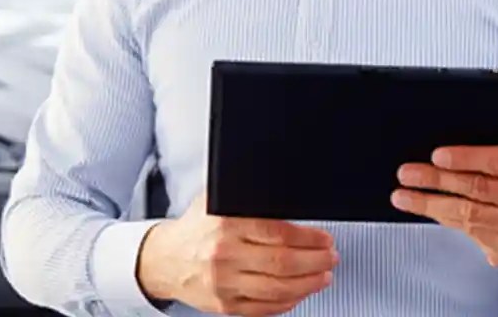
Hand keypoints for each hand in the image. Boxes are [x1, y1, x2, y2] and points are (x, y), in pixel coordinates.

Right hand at [136, 192, 337, 315]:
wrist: (166, 259)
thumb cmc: (197, 228)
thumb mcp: (217, 202)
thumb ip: (248, 198)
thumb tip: (288, 192)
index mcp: (225, 224)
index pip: (278, 233)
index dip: (309, 238)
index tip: (325, 239)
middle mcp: (224, 255)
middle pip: (283, 263)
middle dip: (316, 261)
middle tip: (330, 257)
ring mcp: (224, 283)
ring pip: (278, 289)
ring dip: (309, 284)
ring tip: (323, 276)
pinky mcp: (225, 306)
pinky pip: (265, 308)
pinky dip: (289, 302)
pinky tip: (301, 292)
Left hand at [391, 146, 497, 268]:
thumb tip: (449, 137)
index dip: (466, 157)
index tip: (436, 155)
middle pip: (480, 188)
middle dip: (438, 180)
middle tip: (408, 173)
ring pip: (469, 213)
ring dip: (430, 203)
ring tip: (403, 195)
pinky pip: (467, 231)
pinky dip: (442, 217)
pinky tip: (423, 208)